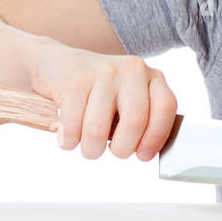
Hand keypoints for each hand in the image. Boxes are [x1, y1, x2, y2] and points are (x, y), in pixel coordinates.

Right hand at [27, 41, 177, 161]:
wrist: (55, 64)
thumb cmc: (98, 94)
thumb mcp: (128, 101)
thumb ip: (143, 122)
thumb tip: (148, 153)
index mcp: (151, 77)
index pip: (166, 107)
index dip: (156, 137)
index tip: (143, 156)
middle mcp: (132, 70)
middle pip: (135, 121)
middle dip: (122, 149)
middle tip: (113, 151)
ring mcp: (103, 72)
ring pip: (99, 130)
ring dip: (91, 149)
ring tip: (87, 145)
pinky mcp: (75, 80)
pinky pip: (73, 127)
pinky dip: (68, 141)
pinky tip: (67, 135)